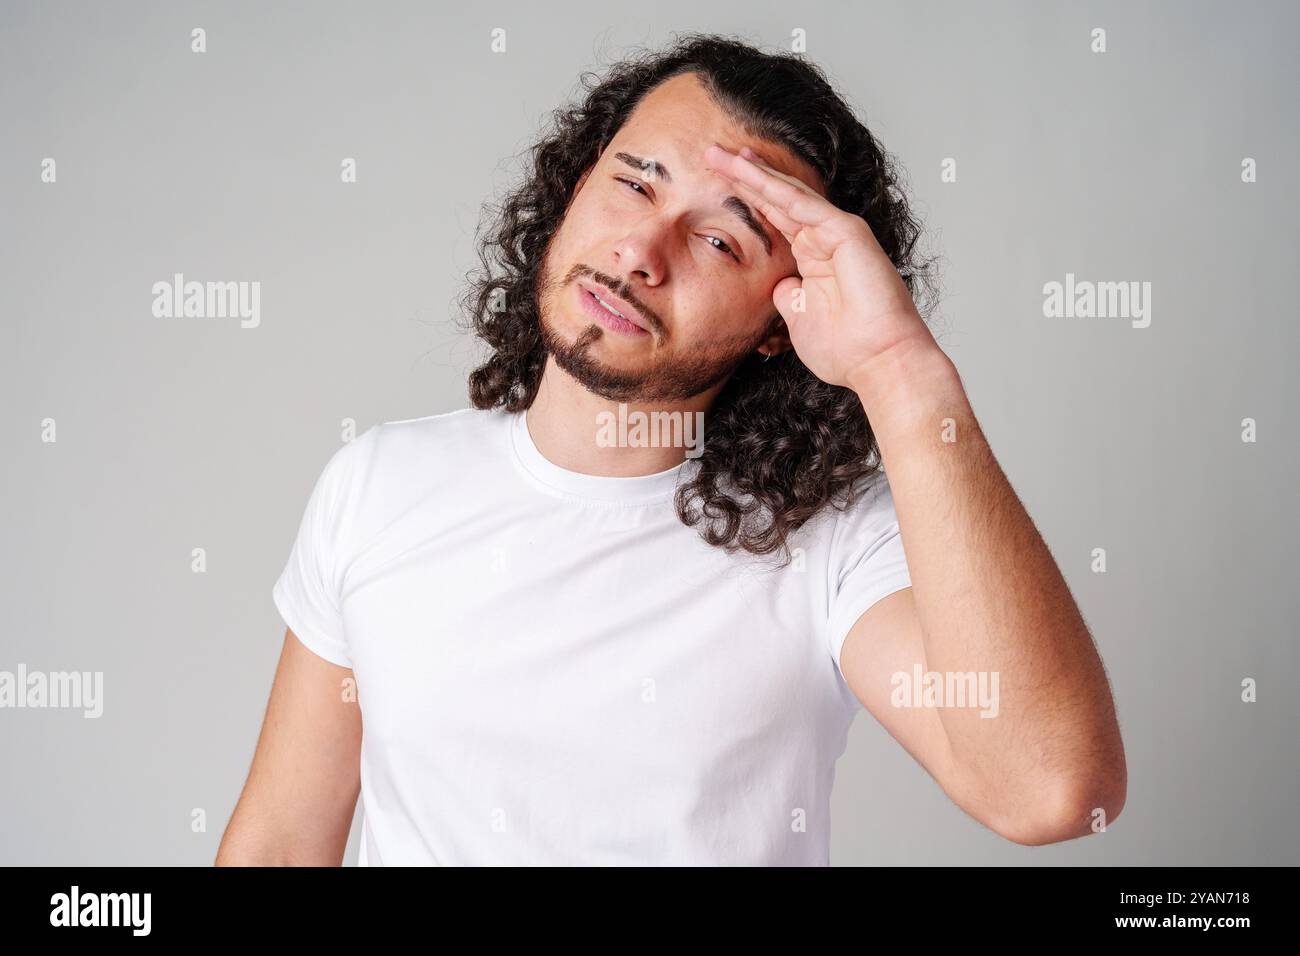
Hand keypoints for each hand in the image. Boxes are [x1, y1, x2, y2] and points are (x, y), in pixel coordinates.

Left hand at [704, 144, 935, 388]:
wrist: (878, 363)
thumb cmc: (845, 349)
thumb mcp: (798, 318)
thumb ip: (786, 296)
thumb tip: (777, 285)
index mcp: (813, 258)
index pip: (774, 218)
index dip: (747, 198)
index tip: (716, 181)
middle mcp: (824, 240)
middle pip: (778, 198)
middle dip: (744, 176)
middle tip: (712, 153)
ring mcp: (837, 233)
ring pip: (788, 194)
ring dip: (754, 174)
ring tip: (722, 155)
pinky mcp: (847, 233)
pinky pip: (805, 205)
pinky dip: (776, 188)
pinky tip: (749, 172)